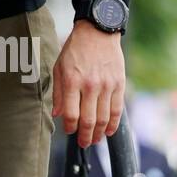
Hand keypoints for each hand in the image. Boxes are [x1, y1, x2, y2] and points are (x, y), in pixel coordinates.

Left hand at [52, 19, 125, 148]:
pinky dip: (113, 124)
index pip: (71, 114)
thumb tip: (57, 114)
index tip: (68, 132)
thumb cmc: (75, 49)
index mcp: (72, 81)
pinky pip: (117, 110)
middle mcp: (90, 85)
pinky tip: (109, 131)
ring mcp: (106, 86)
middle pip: (89, 120)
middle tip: (83, 143)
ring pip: (104, 118)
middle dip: (85, 136)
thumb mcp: (59, 67)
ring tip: (95, 140)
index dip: (69, 127)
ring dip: (99, 133)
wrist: (98, 32)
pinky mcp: (119, 85)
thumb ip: (58, 92)